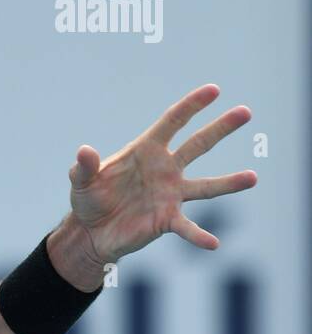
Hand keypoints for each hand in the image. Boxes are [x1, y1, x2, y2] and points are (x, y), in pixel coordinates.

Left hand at [60, 84, 256, 274]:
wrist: (91, 231)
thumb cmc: (88, 199)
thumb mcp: (81, 181)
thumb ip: (83, 166)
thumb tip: (85, 152)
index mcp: (145, 151)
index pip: (172, 122)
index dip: (191, 105)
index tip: (213, 90)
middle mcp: (165, 169)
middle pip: (198, 144)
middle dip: (220, 128)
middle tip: (245, 111)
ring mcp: (170, 194)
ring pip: (206, 186)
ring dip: (229, 183)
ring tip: (252, 177)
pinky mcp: (168, 220)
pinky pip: (188, 227)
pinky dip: (199, 235)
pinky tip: (213, 243)